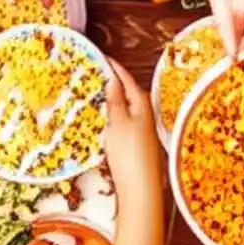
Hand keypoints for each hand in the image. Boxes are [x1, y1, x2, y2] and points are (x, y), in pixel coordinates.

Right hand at [103, 58, 162, 204]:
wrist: (140, 187)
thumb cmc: (129, 154)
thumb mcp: (118, 122)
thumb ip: (116, 100)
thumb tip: (113, 80)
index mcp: (142, 104)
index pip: (127, 79)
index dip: (115, 67)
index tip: (103, 57)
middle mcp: (146, 114)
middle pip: (129, 92)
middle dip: (115, 82)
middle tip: (97, 73)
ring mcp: (144, 129)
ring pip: (127, 107)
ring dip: (114, 100)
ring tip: (97, 93)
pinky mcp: (139, 143)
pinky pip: (125, 121)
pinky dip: (115, 115)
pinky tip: (106, 120)